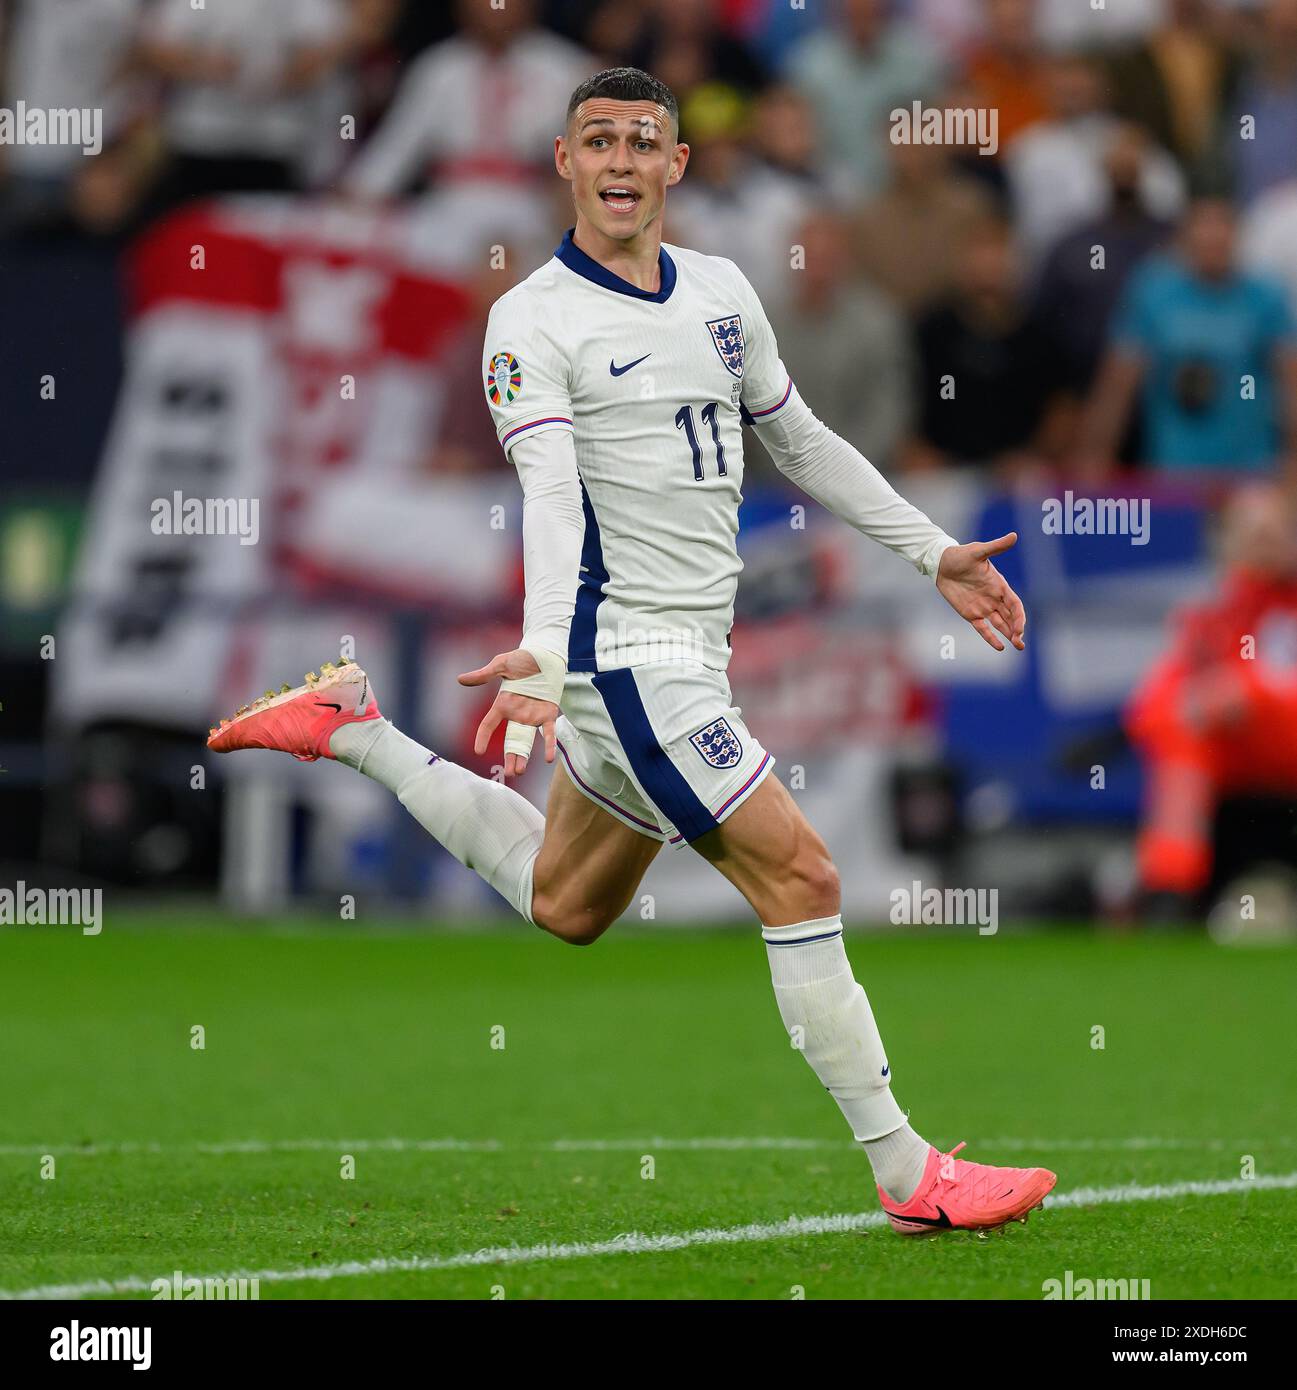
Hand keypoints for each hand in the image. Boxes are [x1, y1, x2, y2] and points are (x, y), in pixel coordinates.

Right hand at [458, 649, 558, 776]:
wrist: (545, 654)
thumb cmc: (522, 658)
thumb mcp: (501, 665)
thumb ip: (483, 675)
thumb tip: (460, 680)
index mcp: (503, 704)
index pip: (489, 724)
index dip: (483, 737)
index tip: (478, 751)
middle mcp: (517, 713)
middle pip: (510, 740)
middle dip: (509, 756)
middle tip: (508, 773)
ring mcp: (533, 715)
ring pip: (527, 741)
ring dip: (523, 757)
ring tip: (518, 772)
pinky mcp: (548, 713)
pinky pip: (549, 732)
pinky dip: (549, 745)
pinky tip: (548, 759)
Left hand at [936, 532, 1026, 651]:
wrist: (942, 563)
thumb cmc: (961, 555)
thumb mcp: (978, 551)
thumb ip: (996, 547)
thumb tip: (1014, 536)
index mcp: (999, 585)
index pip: (1015, 604)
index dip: (1019, 616)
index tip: (1019, 628)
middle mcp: (994, 598)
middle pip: (1010, 617)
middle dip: (1017, 630)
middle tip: (1020, 643)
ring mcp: (983, 607)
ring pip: (1000, 624)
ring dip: (1009, 634)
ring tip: (1018, 647)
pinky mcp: (971, 614)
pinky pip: (983, 628)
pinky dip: (990, 637)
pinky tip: (999, 647)